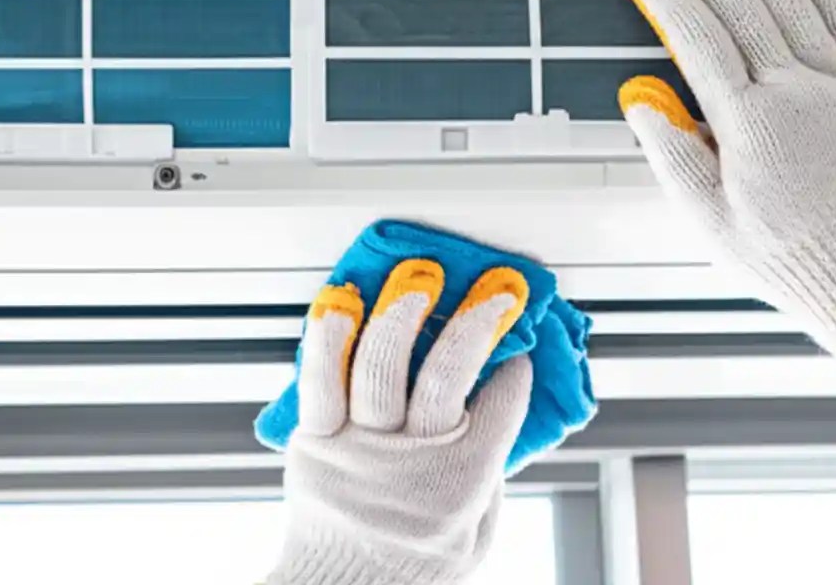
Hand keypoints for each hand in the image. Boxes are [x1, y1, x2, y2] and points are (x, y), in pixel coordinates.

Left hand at [268, 261, 533, 584]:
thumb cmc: (412, 565)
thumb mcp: (476, 535)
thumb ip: (490, 477)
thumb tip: (499, 413)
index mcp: (460, 483)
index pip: (500, 408)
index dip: (514, 372)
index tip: (520, 348)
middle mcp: (410, 459)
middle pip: (444, 377)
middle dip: (475, 325)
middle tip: (494, 293)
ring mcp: (358, 446)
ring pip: (379, 368)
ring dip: (401, 316)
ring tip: (420, 280)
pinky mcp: (315, 441)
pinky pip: (318, 384)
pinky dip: (327, 341)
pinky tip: (340, 304)